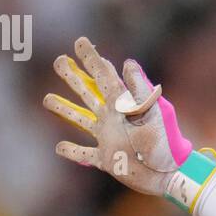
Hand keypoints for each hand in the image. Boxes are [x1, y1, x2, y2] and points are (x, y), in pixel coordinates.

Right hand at [44, 37, 192, 195]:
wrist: (169, 174)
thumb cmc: (165, 143)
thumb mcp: (153, 112)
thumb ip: (139, 89)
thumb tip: (127, 62)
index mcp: (123, 105)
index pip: (103, 76)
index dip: (92, 59)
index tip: (80, 42)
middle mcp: (112, 119)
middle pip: (87, 93)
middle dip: (72, 77)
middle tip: (58, 61)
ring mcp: (108, 138)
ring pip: (80, 120)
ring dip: (64, 109)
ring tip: (47, 99)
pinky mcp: (106, 160)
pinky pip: (84, 154)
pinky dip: (71, 151)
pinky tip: (60, 147)